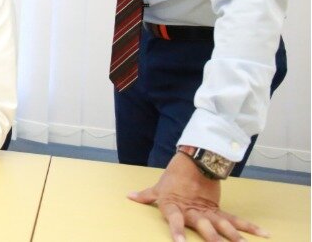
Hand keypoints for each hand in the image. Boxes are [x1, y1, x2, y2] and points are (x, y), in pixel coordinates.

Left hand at [128, 153, 268, 241]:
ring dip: (233, 237)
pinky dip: (249, 227)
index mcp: (175, 206)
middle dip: (212, 239)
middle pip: (204, 226)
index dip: (177, 231)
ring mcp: (208, 211)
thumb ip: (146, 196)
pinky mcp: (219, 209)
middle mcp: (193, 211)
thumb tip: (129, 196)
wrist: (194, 160)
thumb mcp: (159, 188)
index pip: (175, 220)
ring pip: (222, 225)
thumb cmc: (173, 177)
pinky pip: (235, 220)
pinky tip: (264, 234)